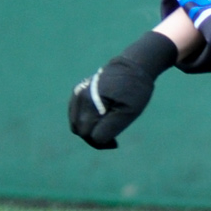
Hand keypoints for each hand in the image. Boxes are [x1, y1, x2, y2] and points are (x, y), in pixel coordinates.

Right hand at [68, 29, 178, 149]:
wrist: (134, 67)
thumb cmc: (135, 91)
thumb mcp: (128, 113)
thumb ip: (110, 128)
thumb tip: (95, 139)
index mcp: (89, 101)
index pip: (87, 133)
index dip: (100, 143)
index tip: (116, 143)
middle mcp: (79, 96)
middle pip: (79, 130)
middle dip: (94, 138)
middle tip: (113, 140)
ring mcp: (77, 93)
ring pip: (76, 123)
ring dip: (90, 130)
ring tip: (109, 129)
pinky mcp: (78, 92)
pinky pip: (77, 114)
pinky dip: (88, 121)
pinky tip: (103, 121)